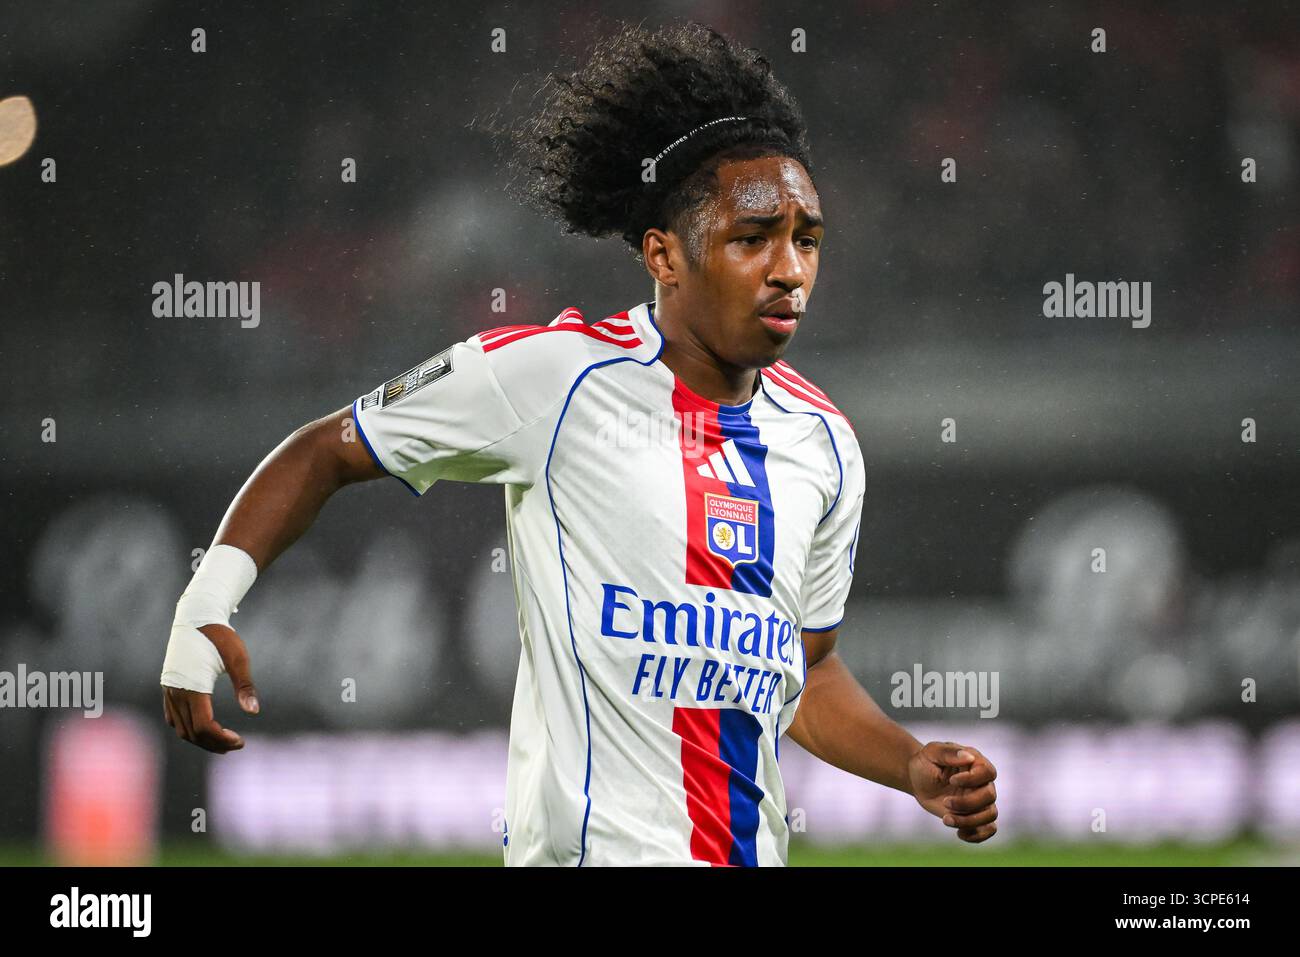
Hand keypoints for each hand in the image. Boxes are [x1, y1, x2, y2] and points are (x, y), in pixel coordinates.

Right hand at [161, 623, 259, 753]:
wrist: (196, 616)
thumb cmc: (220, 636)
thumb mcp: (238, 659)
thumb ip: (245, 686)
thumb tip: (254, 712)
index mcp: (193, 687)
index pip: (204, 727)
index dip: (221, 739)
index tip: (241, 741)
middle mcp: (176, 692)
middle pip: (192, 732)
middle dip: (214, 743)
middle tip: (236, 744)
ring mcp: (169, 690)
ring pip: (181, 728)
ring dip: (201, 739)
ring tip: (223, 741)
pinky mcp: (168, 686)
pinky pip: (173, 717)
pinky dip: (187, 728)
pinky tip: (204, 728)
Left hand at [908, 741, 997, 842]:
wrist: (917, 780)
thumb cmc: (925, 762)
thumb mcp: (931, 752)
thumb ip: (948, 752)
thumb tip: (969, 757)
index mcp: (975, 762)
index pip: (987, 772)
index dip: (972, 779)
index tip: (952, 781)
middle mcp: (982, 782)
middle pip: (990, 796)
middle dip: (967, 803)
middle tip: (945, 802)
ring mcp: (981, 800)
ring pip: (991, 814)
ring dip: (969, 820)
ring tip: (946, 819)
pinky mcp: (976, 815)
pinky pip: (989, 828)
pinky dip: (978, 835)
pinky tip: (959, 833)